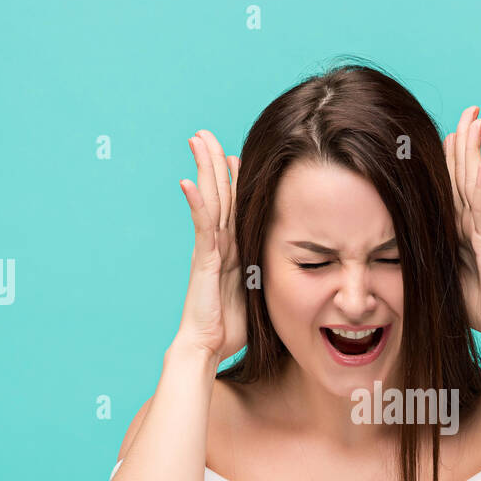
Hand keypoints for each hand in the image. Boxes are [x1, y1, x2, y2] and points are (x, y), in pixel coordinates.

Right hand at [176, 130, 245, 363]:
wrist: (208, 347)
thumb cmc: (232, 328)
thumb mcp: (259, 294)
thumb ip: (267, 277)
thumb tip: (292, 272)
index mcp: (233, 250)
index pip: (233, 206)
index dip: (234, 180)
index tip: (236, 155)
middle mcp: (219, 244)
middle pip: (218, 194)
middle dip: (212, 162)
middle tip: (204, 133)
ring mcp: (210, 250)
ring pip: (210, 201)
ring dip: (204, 169)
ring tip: (197, 140)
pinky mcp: (205, 261)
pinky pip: (202, 228)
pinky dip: (197, 205)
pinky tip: (188, 182)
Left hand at [443, 106, 480, 337]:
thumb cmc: (472, 304)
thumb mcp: (438, 274)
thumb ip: (426, 256)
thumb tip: (398, 249)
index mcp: (459, 227)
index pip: (452, 185)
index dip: (450, 157)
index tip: (446, 132)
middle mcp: (471, 221)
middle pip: (465, 172)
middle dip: (466, 139)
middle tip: (470, 109)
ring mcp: (480, 227)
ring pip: (473, 180)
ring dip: (474, 148)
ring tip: (476, 119)